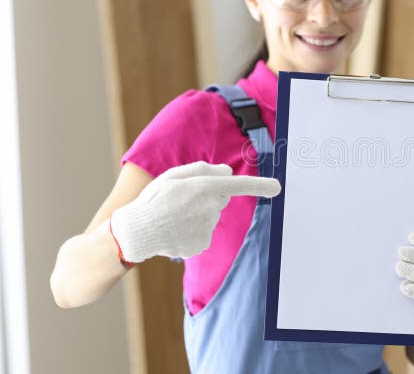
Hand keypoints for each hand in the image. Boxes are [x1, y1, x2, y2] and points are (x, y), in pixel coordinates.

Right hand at [110, 161, 280, 263]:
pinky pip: (204, 232)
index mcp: (203, 188)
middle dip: (209, 196)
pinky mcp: (202, 244)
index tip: (278, 187)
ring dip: (198, 214)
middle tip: (182, 199)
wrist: (135, 233)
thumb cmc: (153, 199)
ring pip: (211, 216)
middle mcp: (209, 208)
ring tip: (174, 216)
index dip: (260, 185)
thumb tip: (227, 172)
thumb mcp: (173, 176)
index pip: (238, 185)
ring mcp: (206, 228)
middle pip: (221, 198)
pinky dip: (193, 230)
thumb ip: (203, 170)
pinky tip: (176, 229)